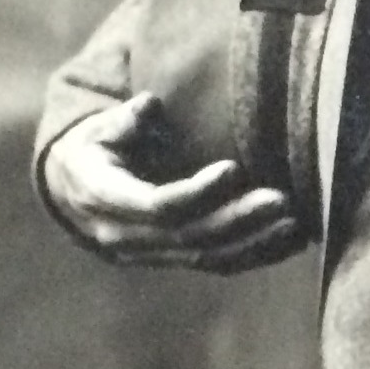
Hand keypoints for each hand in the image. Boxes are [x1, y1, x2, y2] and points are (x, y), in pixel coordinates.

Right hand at [40, 95, 305, 272]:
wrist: (74, 195)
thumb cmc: (94, 149)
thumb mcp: (97, 129)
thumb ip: (124, 119)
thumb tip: (148, 104)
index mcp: (106, 200)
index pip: (158, 206)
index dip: (197, 192)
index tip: (232, 168)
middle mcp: (128, 236)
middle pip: (191, 235)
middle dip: (239, 219)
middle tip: (281, 199)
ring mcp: (152, 254)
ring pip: (208, 256)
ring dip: (255, 242)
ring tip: (295, 222)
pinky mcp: (175, 259)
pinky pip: (217, 263)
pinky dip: (257, 254)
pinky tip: (292, 240)